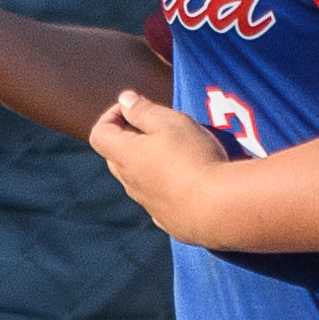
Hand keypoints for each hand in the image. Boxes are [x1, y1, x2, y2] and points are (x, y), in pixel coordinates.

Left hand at [88, 87, 227, 237]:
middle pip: (116, 157)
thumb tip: (125, 100)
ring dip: (149, 163)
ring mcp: (148, 204)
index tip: (134, 109)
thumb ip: (143, 109)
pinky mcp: (168, 219)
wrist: (219, 207)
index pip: (99, 134)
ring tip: (179, 153)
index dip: (111, 116)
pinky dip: (165, 186)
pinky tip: (189, 181)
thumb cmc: (193, 158)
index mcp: (125, 156)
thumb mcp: (169, 122)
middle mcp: (130, 182)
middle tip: (158, 128)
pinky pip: (158, 199)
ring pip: (138, 179)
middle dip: (130, 138)